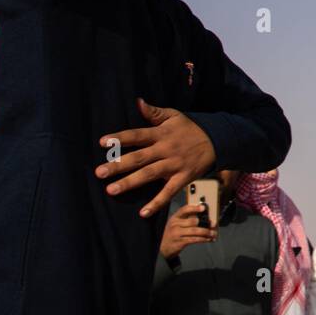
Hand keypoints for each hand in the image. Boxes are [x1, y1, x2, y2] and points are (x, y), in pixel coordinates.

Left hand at [96, 97, 215, 217]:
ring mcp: (174, 165)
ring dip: (130, 183)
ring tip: (111, 190)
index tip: (102, 142)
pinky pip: (169, 192)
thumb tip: (138, 101)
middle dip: (119, 165)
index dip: (120, 138)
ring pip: (149, 174)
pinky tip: (143, 213)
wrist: (216, 141)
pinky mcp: (183, 178)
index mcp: (161, 133)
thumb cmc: (189, 128)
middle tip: (99, 172)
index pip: (137, 135)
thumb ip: (154, 112)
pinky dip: (157, 203)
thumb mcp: (173, 116)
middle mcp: (165, 149)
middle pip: (139, 157)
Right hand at [160, 204, 216, 258]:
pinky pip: (194, 239)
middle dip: (205, 223)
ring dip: (207, 232)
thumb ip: (185, 220)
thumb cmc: (172, 234)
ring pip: (195, 231)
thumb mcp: (175, 225)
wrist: (162, 249)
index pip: (185, 210)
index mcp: (174, 218)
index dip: (195, 208)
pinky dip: (203, 239)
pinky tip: (208, 239)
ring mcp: (177, 234)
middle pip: (193, 221)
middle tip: (213, 224)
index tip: (204, 208)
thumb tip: (201, 218)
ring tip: (213, 233)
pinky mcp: (180, 242)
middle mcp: (175, 224)